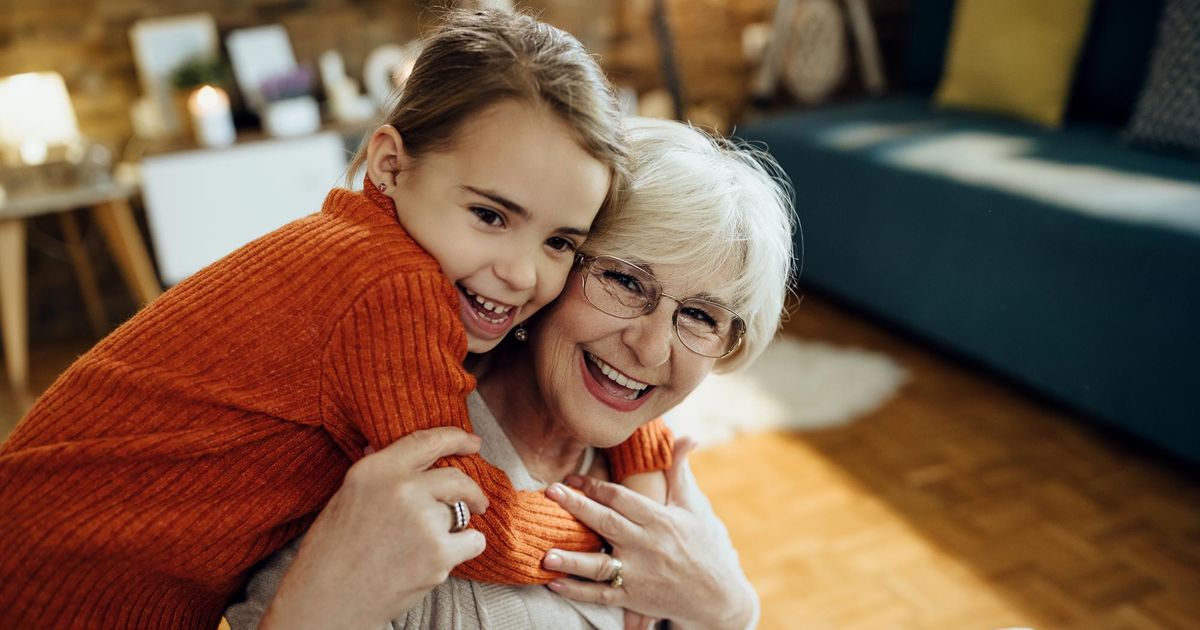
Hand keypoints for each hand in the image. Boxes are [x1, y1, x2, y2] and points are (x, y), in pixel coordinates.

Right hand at [261, 428, 488, 628]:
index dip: (457, 438)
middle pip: (457, 478)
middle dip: (472, 490)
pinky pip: (473, 541)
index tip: (473, 443)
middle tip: (478, 501)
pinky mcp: (438, 554)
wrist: (325, 600)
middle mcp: (403, 489)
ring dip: (454, 527)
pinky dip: (465, 548)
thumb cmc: (330, 551)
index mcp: (376, 470)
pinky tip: (442, 557)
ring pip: (463, 513)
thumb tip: (392, 449)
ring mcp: (424, 521)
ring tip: (427, 544)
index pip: (428, 441)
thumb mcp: (346, 496)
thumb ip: (377, 473)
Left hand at [542, 438, 755, 629]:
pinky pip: (602, 596)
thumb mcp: (693, 507)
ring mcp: (639, 574)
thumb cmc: (704, 546)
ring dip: (572, 560)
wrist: (718, 597)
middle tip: (550, 492)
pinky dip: (578, 591)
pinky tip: (555, 584)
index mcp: (660, 520)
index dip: (595, 486)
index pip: (621, 498)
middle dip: (576, 507)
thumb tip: (687, 436)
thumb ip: (679, 472)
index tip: (571, 478)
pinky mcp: (634, 598)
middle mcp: (647, 545)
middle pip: (606, 523)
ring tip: (545, 554)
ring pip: (600, 565)